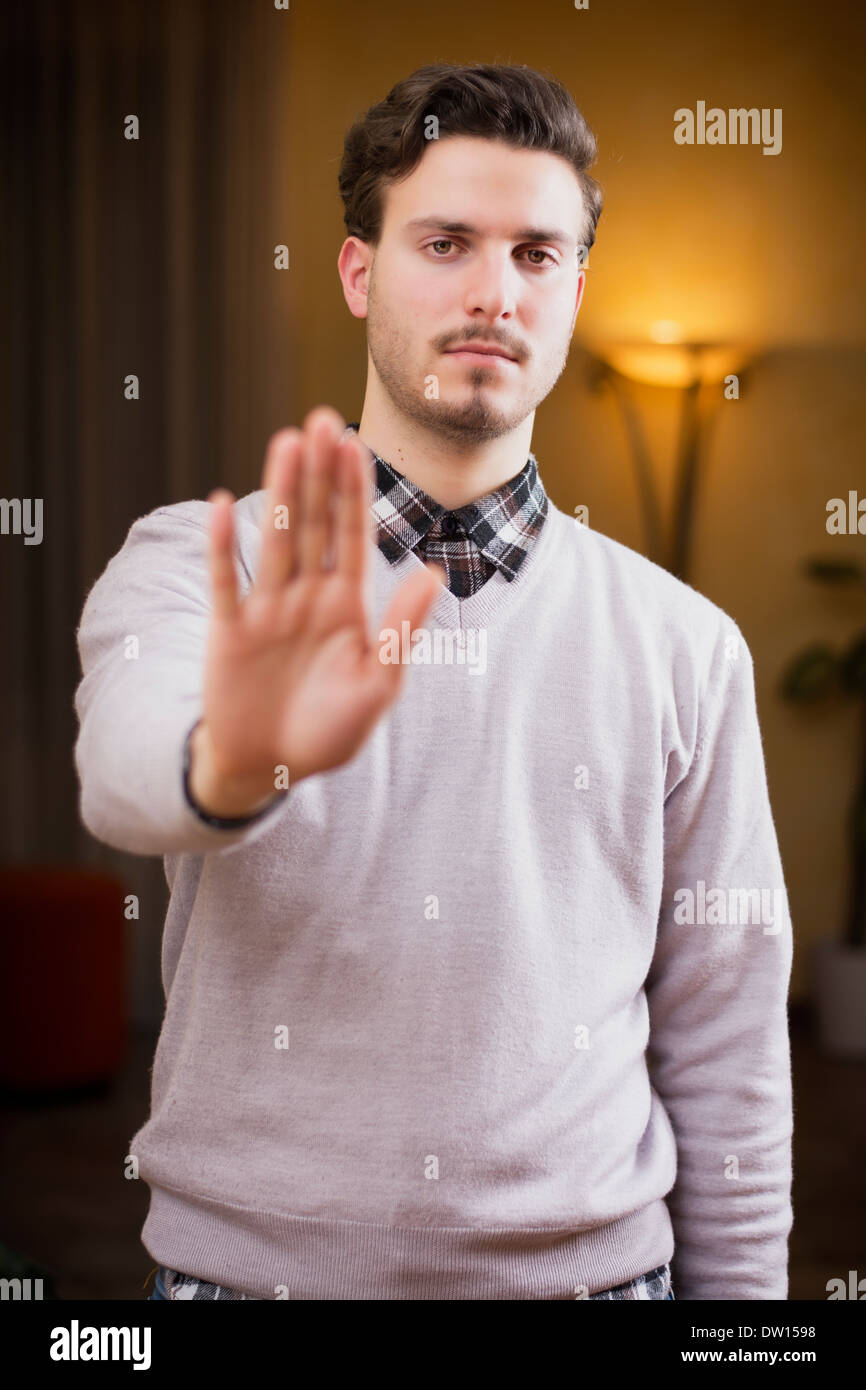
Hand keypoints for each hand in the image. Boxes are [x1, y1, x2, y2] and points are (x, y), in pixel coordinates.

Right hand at [191, 406, 444, 809]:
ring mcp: (266, 609)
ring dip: (280, 493)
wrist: (273, 766)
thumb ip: (401, 629)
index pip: (351, 535)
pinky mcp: (230, 631)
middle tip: (322, 419)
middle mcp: (305, 596)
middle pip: (314, 523)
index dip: (354, 491)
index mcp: (345, 604)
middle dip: (319, 474)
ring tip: (286, 443)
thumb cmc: (330, 729)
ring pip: (275, 540)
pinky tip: (221, 505)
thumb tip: (434, 573)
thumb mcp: (377, 685)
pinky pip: (226, 582)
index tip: (356, 444)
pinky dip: (223, 547)